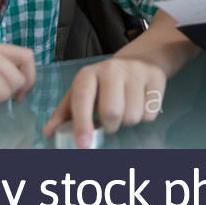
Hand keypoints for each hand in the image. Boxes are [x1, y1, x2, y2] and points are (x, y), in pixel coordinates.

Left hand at [43, 57, 167, 148]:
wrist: (139, 59)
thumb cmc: (104, 83)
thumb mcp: (81, 93)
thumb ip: (64, 113)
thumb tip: (49, 132)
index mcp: (88, 74)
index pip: (83, 99)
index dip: (82, 124)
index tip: (84, 145)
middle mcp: (112, 69)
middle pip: (112, 112)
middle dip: (110, 126)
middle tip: (109, 123)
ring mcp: (136, 71)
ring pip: (133, 115)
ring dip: (128, 122)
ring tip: (125, 111)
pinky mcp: (156, 77)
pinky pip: (151, 112)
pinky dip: (145, 116)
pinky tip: (140, 105)